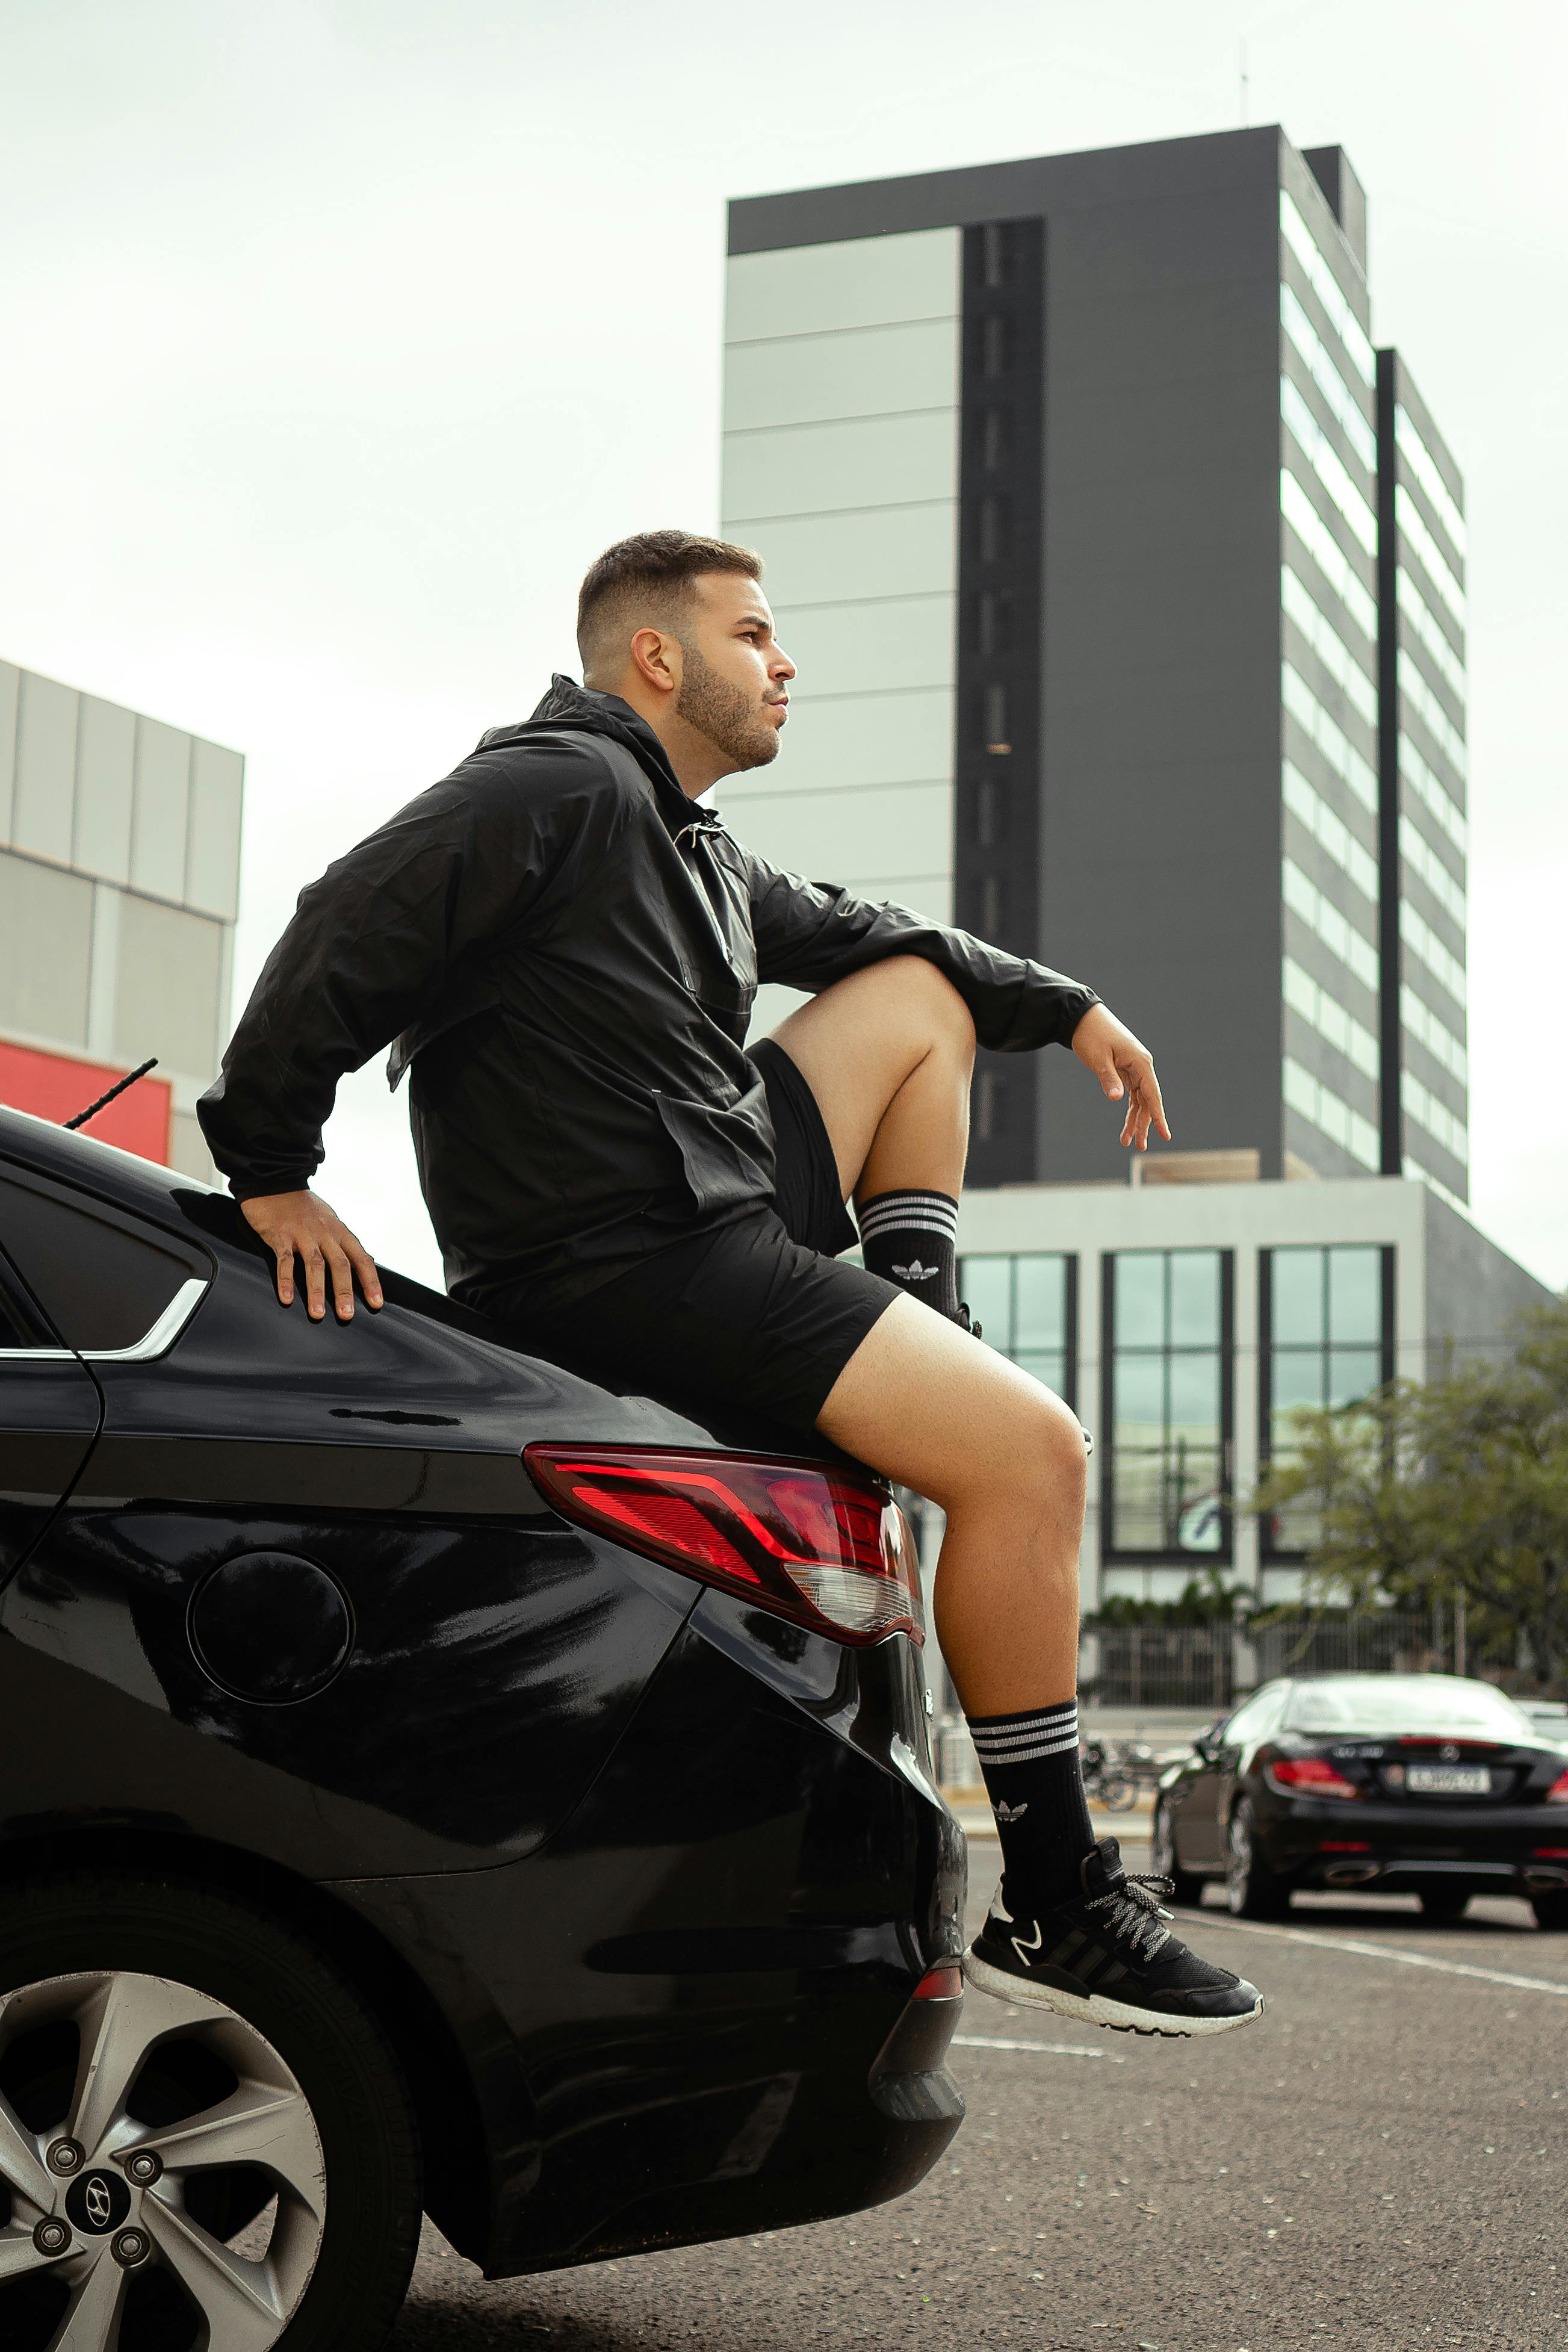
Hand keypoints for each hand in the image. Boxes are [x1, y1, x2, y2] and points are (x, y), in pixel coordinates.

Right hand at [240, 1190, 383, 1321]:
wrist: (274, 1180)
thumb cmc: (302, 1206)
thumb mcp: (328, 1220)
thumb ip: (340, 1242)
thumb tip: (359, 1264)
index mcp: (339, 1231)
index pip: (361, 1258)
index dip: (370, 1281)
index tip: (376, 1303)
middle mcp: (324, 1232)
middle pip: (340, 1264)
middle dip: (344, 1292)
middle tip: (347, 1315)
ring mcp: (302, 1233)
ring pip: (314, 1265)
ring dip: (316, 1291)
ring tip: (317, 1314)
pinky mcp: (279, 1235)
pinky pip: (285, 1260)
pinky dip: (286, 1280)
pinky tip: (287, 1298)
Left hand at [1071, 1004, 1171, 1151]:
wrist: (1082, 1018)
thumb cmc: (1091, 1035)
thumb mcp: (1098, 1058)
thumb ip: (1108, 1078)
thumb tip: (1117, 1099)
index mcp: (1140, 1062)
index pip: (1152, 1094)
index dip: (1158, 1116)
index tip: (1165, 1134)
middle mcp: (1141, 1066)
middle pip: (1148, 1101)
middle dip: (1144, 1124)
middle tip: (1141, 1146)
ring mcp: (1134, 1069)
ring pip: (1140, 1100)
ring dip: (1135, 1120)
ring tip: (1128, 1141)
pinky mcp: (1125, 1071)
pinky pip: (1132, 1094)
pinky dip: (1129, 1110)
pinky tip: (1127, 1126)